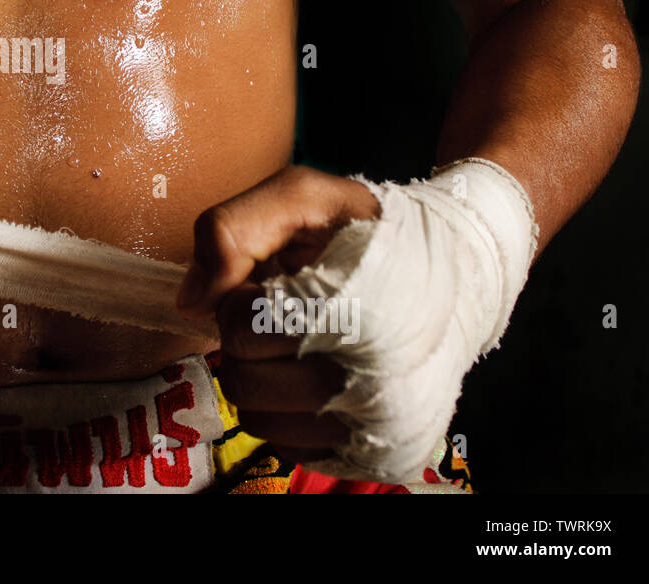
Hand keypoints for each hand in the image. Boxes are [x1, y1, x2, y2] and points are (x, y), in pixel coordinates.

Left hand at [176, 165, 379, 461]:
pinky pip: (287, 447)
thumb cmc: (367, 234)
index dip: (242, 300)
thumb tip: (192, 301)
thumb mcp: (304, 197)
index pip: (246, 328)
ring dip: (258, 379)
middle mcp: (374, 380)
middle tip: (279, 316)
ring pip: (259, 420)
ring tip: (293, 345)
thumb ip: (233, 228)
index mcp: (357, 308)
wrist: (456, 276)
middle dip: (245, 343)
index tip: (273, 282)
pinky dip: (282, 414)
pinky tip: (307, 377)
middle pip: (245, 382)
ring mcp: (375, 424)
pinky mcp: (373, 450)